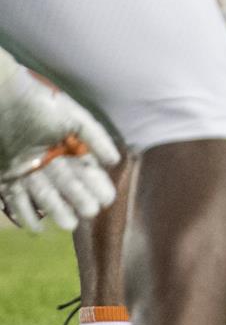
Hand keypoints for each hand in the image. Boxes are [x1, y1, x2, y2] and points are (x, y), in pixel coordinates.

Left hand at [0, 75, 120, 232]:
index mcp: (65, 147)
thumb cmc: (41, 102)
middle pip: (66, 185)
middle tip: (91, 213)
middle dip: (78, 199)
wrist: (4, 97)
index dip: (97, 185)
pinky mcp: (5, 174)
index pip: (85, 170)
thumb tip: (115, 161)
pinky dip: (25, 214)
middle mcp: (47, 160)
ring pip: (43, 194)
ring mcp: (25, 168)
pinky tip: (37, 228)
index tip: (108, 199)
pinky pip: (15, 198)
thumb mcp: (74, 118)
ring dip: (56, 210)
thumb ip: (96, 138)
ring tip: (70, 224)